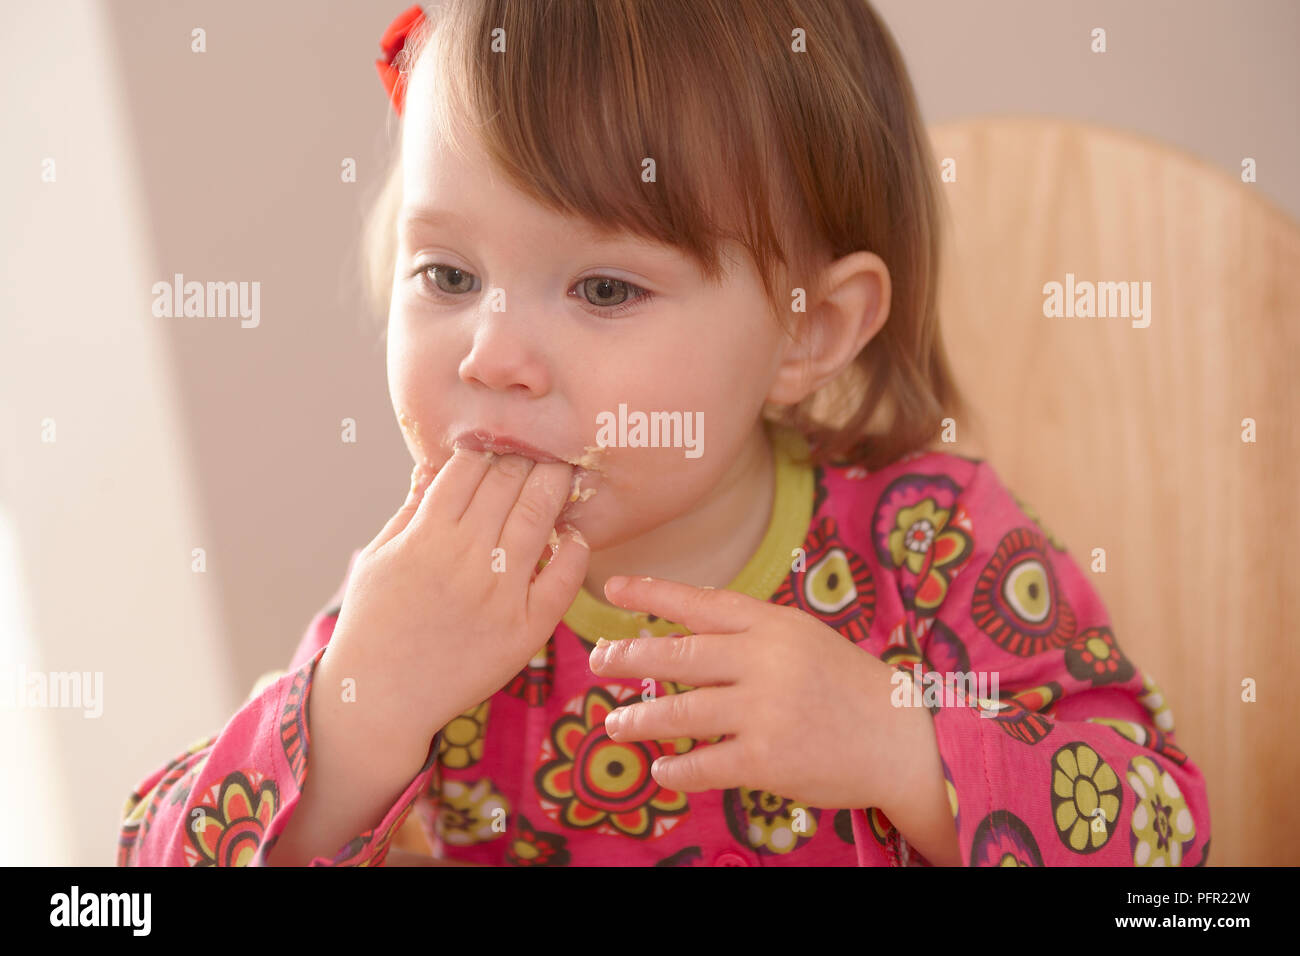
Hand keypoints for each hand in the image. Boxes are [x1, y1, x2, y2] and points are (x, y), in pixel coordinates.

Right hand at [322, 449, 590, 748]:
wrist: (380, 699)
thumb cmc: (374, 624)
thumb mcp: (377, 558)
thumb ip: (410, 510)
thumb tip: (432, 465)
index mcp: (425, 535)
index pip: (469, 467)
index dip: (487, 449)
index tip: (497, 447)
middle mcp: (465, 557)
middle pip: (509, 482)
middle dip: (526, 457)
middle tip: (540, 449)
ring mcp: (499, 593)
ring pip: (539, 516)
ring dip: (555, 486)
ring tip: (562, 474)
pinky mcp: (525, 628)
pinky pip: (563, 578)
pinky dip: (574, 550)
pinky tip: (572, 536)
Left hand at [588, 575, 913, 813]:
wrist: (902, 740)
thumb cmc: (846, 685)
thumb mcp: (803, 638)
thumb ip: (749, 632)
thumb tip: (684, 628)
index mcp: (773, 626)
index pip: (701, 602)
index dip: (652, 594)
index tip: (613, 587)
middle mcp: (765, 662)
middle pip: (678, 656)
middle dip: (629, 658)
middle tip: (598, 660)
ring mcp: (764, 711)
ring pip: (680, 714)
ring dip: (639, 720)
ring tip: (614, 724)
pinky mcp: (767, 760)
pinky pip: (704, 764)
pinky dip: (676, 769)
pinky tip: (660, 770)